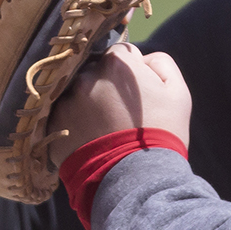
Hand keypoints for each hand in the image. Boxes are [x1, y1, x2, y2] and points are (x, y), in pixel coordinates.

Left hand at [47, 43, 190, 165]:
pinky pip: (63, 114)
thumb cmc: (162, 133)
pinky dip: (74, 122)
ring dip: (88, 103)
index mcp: (117, 64)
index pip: (120, 53)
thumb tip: (143, 58)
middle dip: (106, 85)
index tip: (136, 91)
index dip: (131, 71)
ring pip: (77, 92)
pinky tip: (91, 137)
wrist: (135, 176)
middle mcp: (86, 76)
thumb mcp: (177, 93)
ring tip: (105, 127)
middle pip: (95, 70)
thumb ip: (161, 64)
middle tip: (120, 111)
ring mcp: (66, 99)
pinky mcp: (53, 121)